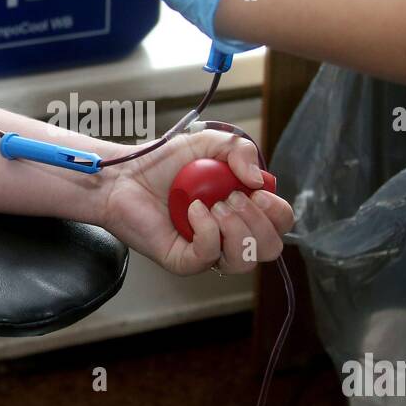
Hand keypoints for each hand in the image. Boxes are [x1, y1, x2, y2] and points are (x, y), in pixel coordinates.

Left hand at [98, 129, 292, 276]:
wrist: (125, 175)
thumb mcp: (208, 143)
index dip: (278, 211)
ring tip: (216, 205)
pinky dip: (208, 230)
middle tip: (232, 197)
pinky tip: (194, 210)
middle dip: (259, 221)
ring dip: (237, 229)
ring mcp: (208, 251)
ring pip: (245, 262)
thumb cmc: (164, 162)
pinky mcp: (185, 261)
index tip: (258, 190)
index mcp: (243, 210)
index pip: (280, 224)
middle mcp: (230, 235)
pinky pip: (210, 256)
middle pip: (270, 248)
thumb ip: (240, 150)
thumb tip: (261, 181)